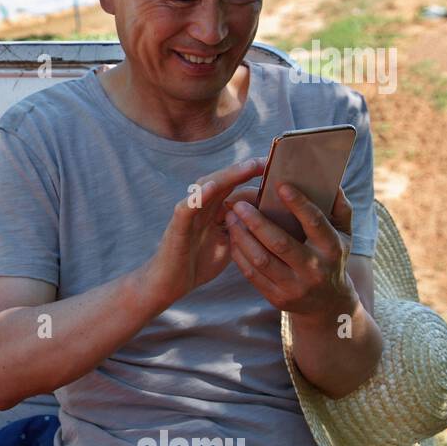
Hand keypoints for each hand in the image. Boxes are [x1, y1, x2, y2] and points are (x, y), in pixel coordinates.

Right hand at [144, 156, 266, 309]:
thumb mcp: (228, 243)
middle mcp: (201, 208)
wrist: (167, 285)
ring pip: (207, 188)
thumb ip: (242, 228)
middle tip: (269, 160)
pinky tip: (213, 186)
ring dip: (228, 175)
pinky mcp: (176, 228)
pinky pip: (187, 208)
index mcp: (214, 211)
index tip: (279, 168)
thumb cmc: (197, 263)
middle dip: (246, 169)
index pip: (235, 187)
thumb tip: (270, 219)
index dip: (254, 178)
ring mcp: (188, 216)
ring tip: (248, 166)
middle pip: (224, 181)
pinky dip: (199, 196)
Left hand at [224, 183, 356, 318]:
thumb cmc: (332, 258)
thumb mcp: (344, 235)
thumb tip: (331, 183)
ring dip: (242, 237)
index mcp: (332, 248)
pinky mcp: (278, 298)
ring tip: (231, 218)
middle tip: (239, 204)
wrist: (328, 304)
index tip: (280, 185)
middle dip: (256, 221)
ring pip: (261, 260)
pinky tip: (233, 237)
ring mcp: (295, 287)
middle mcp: (314, 269)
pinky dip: (240, 254)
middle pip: (280, 243)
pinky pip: (252, 274)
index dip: (298, 203)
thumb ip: (340, 208)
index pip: (314, 222)